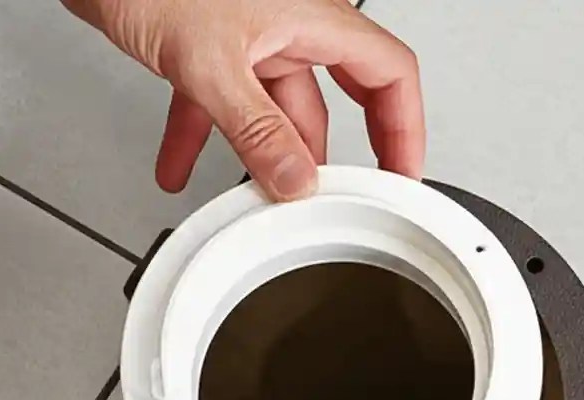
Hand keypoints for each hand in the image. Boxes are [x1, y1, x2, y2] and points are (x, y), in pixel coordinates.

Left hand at [61, 0, 424, 200]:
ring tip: (257, 198)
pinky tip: (178, 168)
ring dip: (262, 155)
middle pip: (338, 97)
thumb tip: (295, 180)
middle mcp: (288, 26)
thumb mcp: (211, 64)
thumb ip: (256, 130)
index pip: (389, 74)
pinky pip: (218, 104)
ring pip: (275, 109)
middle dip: (334, 152)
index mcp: (313, 17)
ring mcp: (249, 38)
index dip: (405, 128)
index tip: (400, 176)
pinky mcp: (207, 48)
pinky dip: (201, 139)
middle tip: (342, 196)